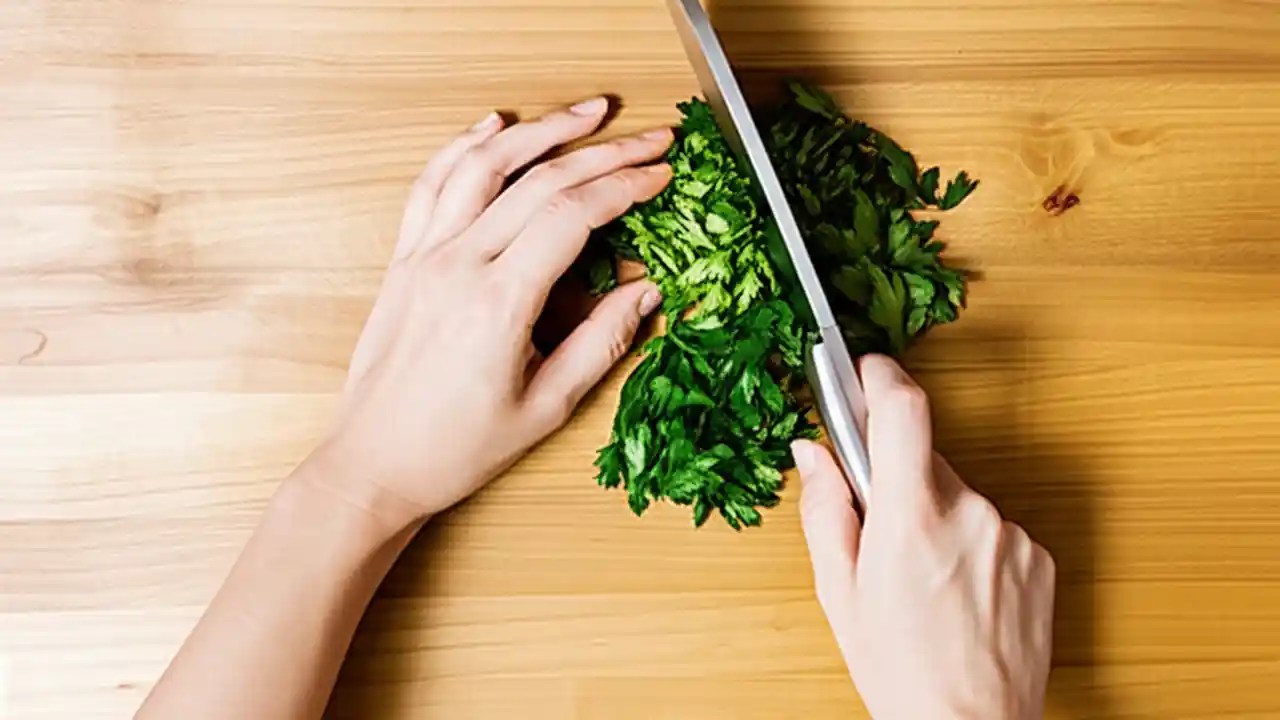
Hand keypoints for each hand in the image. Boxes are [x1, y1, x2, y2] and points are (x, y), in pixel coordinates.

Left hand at [304, 98, 672, 530]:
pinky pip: (432, 185)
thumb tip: (648, 294)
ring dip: (538, 129)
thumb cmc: (454, 449)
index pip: (573, 216)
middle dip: (603, 151)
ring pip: (483, 165)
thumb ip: (601, 344)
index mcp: (498, 303)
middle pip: (539, 180)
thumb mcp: (545, 408)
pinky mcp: (404, 261)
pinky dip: (463, 147)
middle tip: (650, 136)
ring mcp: (424, 257)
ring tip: (585, 113)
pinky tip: (492, 125)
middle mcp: (458, 266)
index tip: (662, 174)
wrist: (372, 464)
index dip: (625, 187)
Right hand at [792, 355, 1055, 719]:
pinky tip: (956, 593)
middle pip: (924, 458)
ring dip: (934, 518)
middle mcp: (969, 514)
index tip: (865, 370)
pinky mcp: (1037, 555)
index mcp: (911, 520)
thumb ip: (824, 510)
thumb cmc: (901, 672)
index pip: (904, 409)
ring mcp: (1010, 533)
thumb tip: (813, 452)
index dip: (881, 376)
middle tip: (878, 531)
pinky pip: (991, 526)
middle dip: (896, 479)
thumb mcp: (840, 593)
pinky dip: (969, 544)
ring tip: (922, 582)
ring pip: (958, 496)